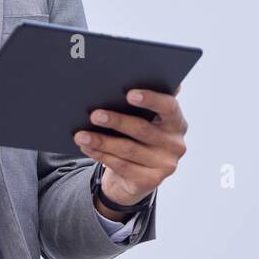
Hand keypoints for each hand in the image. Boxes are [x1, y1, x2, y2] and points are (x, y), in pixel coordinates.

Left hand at [74, 84, 186, 207]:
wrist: (137, 177)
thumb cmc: (139, 139)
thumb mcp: (147, 121)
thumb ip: (146, 103)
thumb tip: (133, 76)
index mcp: (178, 123)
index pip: (169, 107)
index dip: (151, 99)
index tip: (129, 94)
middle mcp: (176, 144)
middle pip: (142, 130)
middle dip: (116, 121)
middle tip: (94, 115)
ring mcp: (165, 165)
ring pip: (128, 149)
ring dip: (101, 141)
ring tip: (81, 135)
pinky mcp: (150, 181)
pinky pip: (121, 165)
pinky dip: (101, 155)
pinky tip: (87, 147)